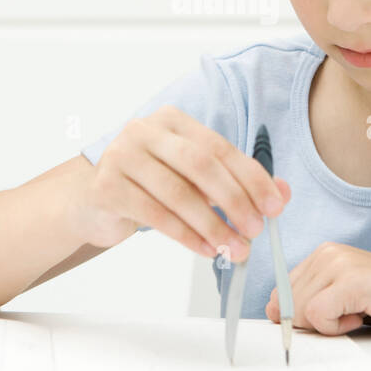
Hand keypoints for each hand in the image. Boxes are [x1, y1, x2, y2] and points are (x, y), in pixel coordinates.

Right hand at [70, 105, 291, 261]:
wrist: (89, 202)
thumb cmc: (147, 188)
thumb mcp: (192, 181)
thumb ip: (235, 183)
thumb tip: (281, 195)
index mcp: (172, 121)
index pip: (219, 147)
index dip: (250, 177)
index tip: (274, 206)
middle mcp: (145, 130)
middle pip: (200, 165)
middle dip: (234, 201)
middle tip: (255, 231)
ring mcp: (121, 155)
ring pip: (178, 193)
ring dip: (212, 225)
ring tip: (234, 249)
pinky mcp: (106, 186)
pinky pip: (155, 214)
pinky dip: (185, 235)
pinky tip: (204, 250)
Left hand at [264, 242, 370, 336]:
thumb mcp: (347, 298)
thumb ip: (312, 300)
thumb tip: (273, 314)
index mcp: (324, 254)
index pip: (280, 292)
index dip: (298, 315)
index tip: (331, 317)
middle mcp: (327, 253)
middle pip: (285, 304)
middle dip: (315, 322)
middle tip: (354, 313)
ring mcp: (339, 263)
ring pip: (298, 311)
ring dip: (330, 325)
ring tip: (362, 312)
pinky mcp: (352, 280)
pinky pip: (318, 317)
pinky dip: (339, 328)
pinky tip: (365, 314)